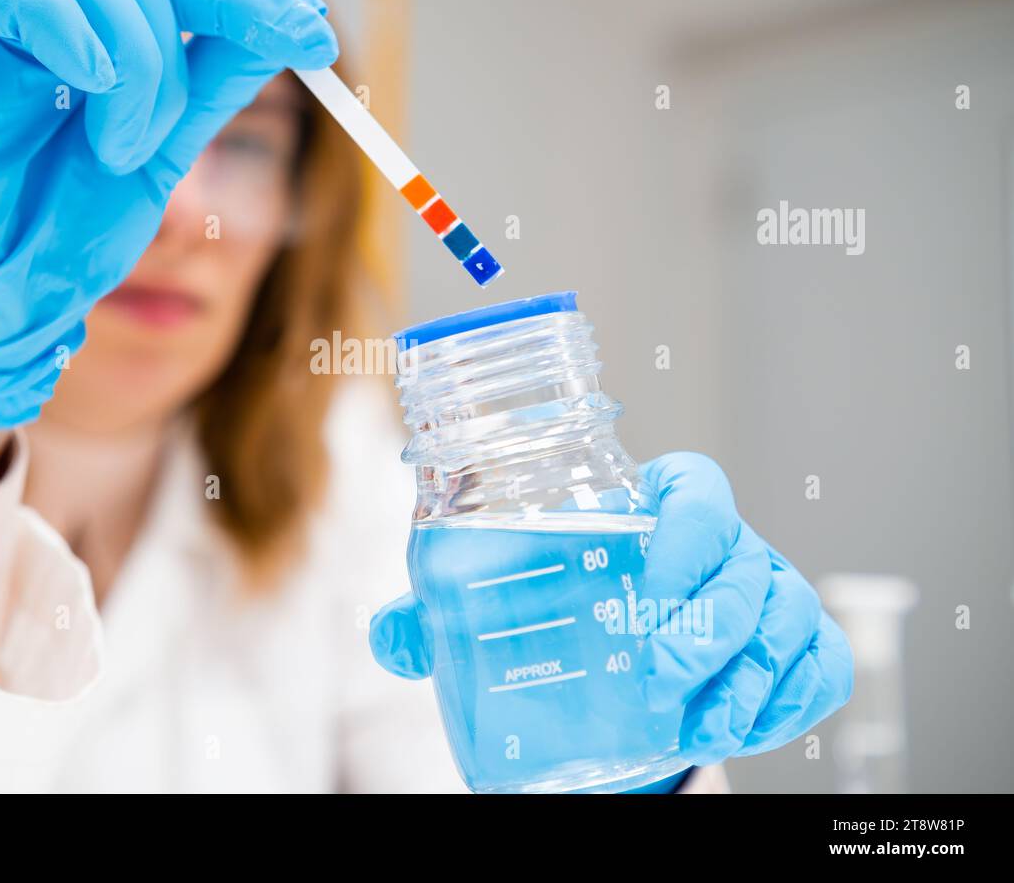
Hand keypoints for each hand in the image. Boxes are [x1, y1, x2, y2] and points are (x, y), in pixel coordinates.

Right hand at [0, 0, 336, 426]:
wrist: (10, 304)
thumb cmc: (74, 232)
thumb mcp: (165, 153)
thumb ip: (215, 82)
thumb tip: (299, 20)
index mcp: (98, 42)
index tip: (313, 36)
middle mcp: (45, 27)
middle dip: (166, 54)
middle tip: (157, 143)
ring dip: (125, 56)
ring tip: (119, 148)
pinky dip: (50, 20)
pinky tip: (88, 77)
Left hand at [370, 452, 853, 767]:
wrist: (619, 674)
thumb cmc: (563, 620)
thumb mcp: (497, 615)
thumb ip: (440, 619)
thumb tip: (391, 635)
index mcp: (654, 514)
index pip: (696, 487)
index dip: (689, 527)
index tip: (648, 587)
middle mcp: (721, 548)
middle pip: (747, 563)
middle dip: (711, 626)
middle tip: (661, 676)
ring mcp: (766, 596)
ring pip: (790, 616)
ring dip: (750, 678)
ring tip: (702, 725)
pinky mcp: (793, 650)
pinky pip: (821, 664)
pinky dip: (792, 699)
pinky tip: (747, 726)